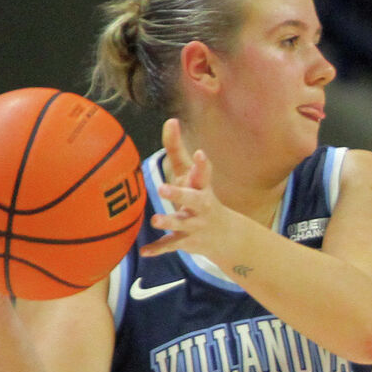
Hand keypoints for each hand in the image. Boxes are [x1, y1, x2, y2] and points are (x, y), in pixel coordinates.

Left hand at [147, 119, 251, 264]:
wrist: (226, 236)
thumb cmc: (200, 196)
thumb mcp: (191, 175)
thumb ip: (178, 149)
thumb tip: (171, 120)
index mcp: (202, 187)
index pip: (204, 174)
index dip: (203, 165)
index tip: (201, 154)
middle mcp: (202, 206)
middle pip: (195, 200)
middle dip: (180, 194)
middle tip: (163, 188)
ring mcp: (196, 225)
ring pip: (182, 224)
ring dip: (170, 222)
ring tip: (155, 219)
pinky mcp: (188, 241)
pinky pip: (172, 245)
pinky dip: (159, 249)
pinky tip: (144, 251)